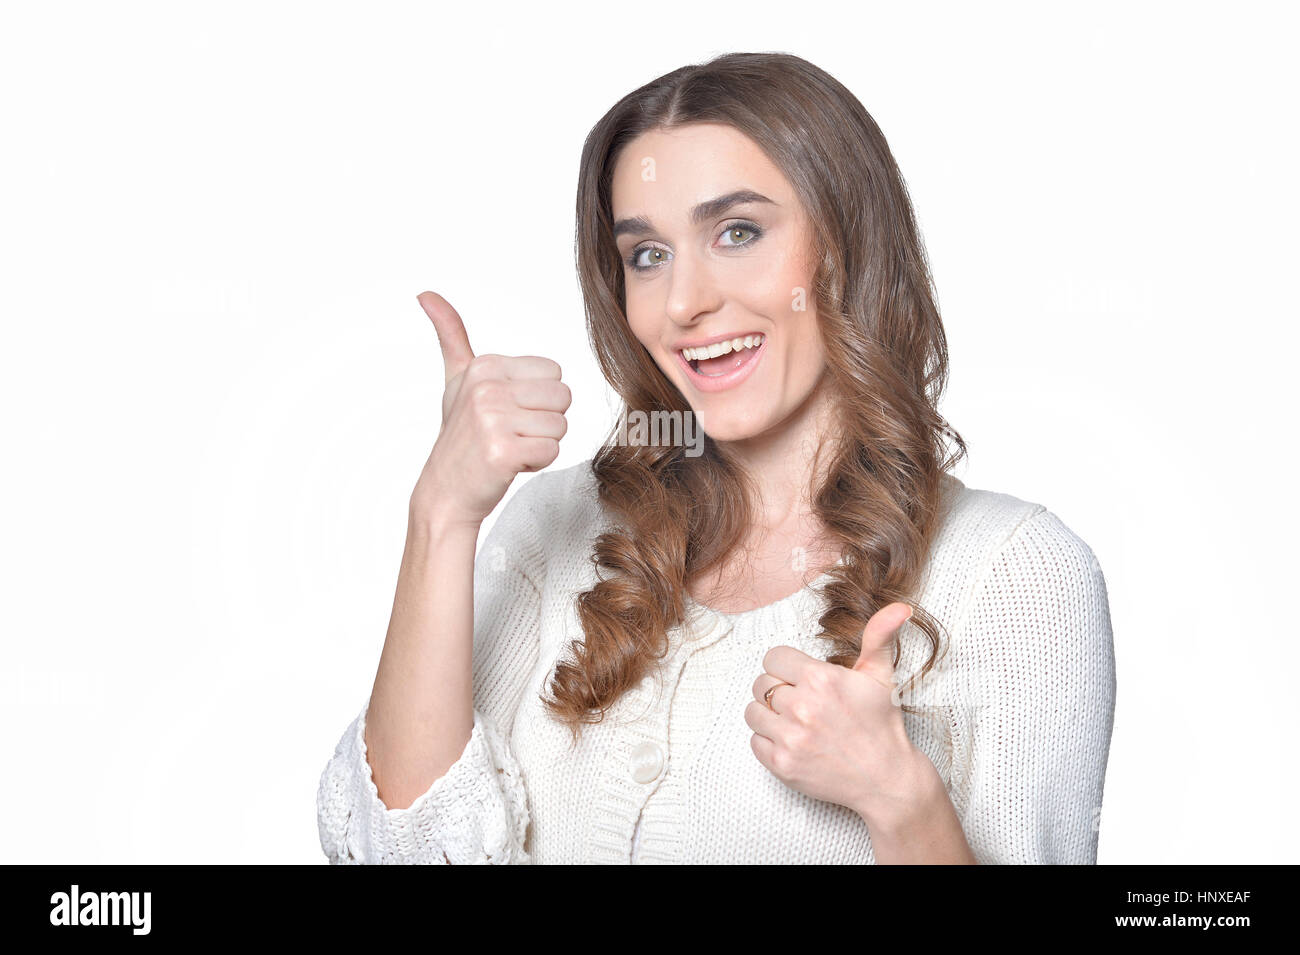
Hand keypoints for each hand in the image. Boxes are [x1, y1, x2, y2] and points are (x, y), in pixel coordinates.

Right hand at [410, 291, 570, 524]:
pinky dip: (536, 463)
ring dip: (541, 443)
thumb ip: (450, 335)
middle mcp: (486, 388)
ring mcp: (492, 419)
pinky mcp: (501, 452)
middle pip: (563, 397)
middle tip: (510, 433)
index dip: (538, 398)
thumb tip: (426, 294)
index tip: (507, 413)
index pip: (555, 373)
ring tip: (509, 447)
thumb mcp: (456, 380)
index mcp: (484, 365)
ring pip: (561, 426)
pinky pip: (552, 451)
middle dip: (544, 421)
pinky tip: (508, 465)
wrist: (445, 493)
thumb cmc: (460, 437)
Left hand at [745, 601, 925, 819]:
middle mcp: (802, 707)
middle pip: (761, 684)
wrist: (887, 779)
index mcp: (821, 679)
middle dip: (778, 690)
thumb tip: (900, 606)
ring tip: (793, 721)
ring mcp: (791, 738)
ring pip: (752, 711)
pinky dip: (768, 741)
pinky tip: (792, 741)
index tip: (800, 678)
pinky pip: (754, 742)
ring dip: (769, 715)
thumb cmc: (882, 725)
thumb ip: (879, 636)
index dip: (786, 667)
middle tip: (800, 702)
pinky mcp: (782, 765)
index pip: (773, 658)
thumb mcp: (881, 676)